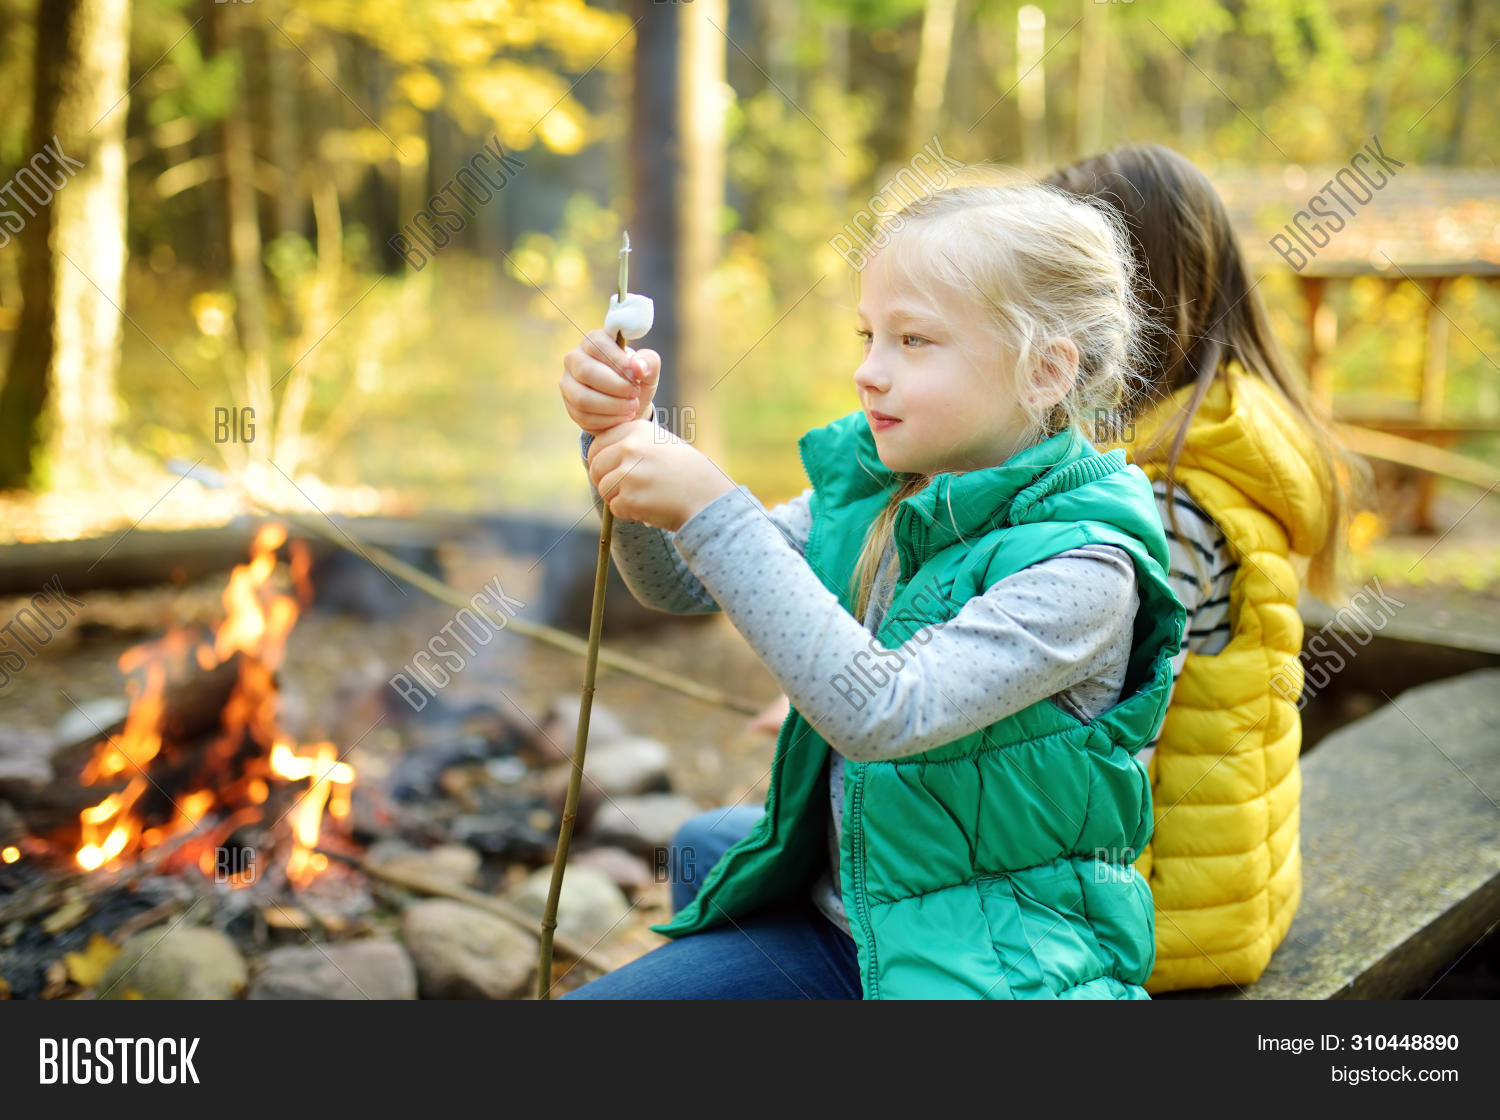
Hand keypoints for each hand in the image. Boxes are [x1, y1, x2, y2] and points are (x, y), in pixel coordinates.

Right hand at [560, 329, 660, 434]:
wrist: (628, 406)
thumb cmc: (636, 381)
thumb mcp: (648, 370)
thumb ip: (649, 362)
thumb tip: (638, 366)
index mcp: (594, 341)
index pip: (598, 344)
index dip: (617, 361)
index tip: (635, 375)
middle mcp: (575, 358)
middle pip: (586, 371)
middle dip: (616, 386)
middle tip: (634, 394)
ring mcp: (568, 383)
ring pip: (582, 397)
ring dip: (612, 406)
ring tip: (631, 407)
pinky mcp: (570, 406)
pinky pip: (583, 416)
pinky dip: (608, 420)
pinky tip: (621, 417)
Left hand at [586, 420, 736, 530]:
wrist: (708, 497)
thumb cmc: (687, 472)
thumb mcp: (660, 444)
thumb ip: (631, 443)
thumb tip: (597, 454)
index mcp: (635, 430)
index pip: (597, 445)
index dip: (603, 461)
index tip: (617, 470)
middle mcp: (629, 448)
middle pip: (596, 467)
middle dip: (606, 480)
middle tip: (629, 488)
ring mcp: (628, 473)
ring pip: (603, 489)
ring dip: (618, 497)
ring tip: (644, 496)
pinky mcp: (629, 499)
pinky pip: (615, 508)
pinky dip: (629, 512)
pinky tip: (650, 507)